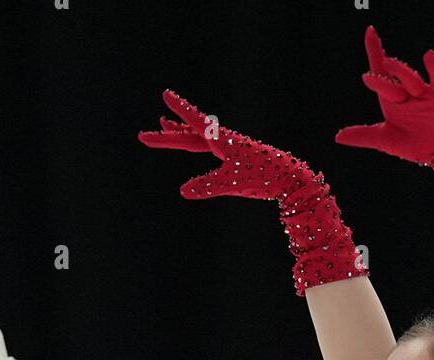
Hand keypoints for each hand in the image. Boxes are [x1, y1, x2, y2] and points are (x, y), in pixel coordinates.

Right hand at [138, 90, 317, 200]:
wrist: (290, 178)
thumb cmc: (262, 177)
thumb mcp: (232, 183)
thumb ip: (207, 185)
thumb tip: (184, 191)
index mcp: (221, 141)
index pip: (194, 123)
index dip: (179, 111)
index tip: (165, 95)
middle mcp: (223, 140)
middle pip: (188, 135)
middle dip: (167, 136)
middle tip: (144, 135)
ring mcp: (230, 148)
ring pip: (199, 138)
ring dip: (181, 132)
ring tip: (166, 125)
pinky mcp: (236, 157)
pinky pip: (210, 147)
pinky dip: (199, 143)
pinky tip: (200, 143)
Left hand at [335, 24, 433, 163]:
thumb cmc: (413, 145)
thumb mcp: (385, 141)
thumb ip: (363, 136)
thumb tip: (337, 137)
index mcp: (392, 100)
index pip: (380, 73)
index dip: (375, 52)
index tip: (370, 32)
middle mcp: (406, 94)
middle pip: (392, 80)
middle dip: (381, 80)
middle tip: (368, 78)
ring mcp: (424, 94)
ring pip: (411, 80)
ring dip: (400, 72)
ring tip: (388, 64)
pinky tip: (429, 56)